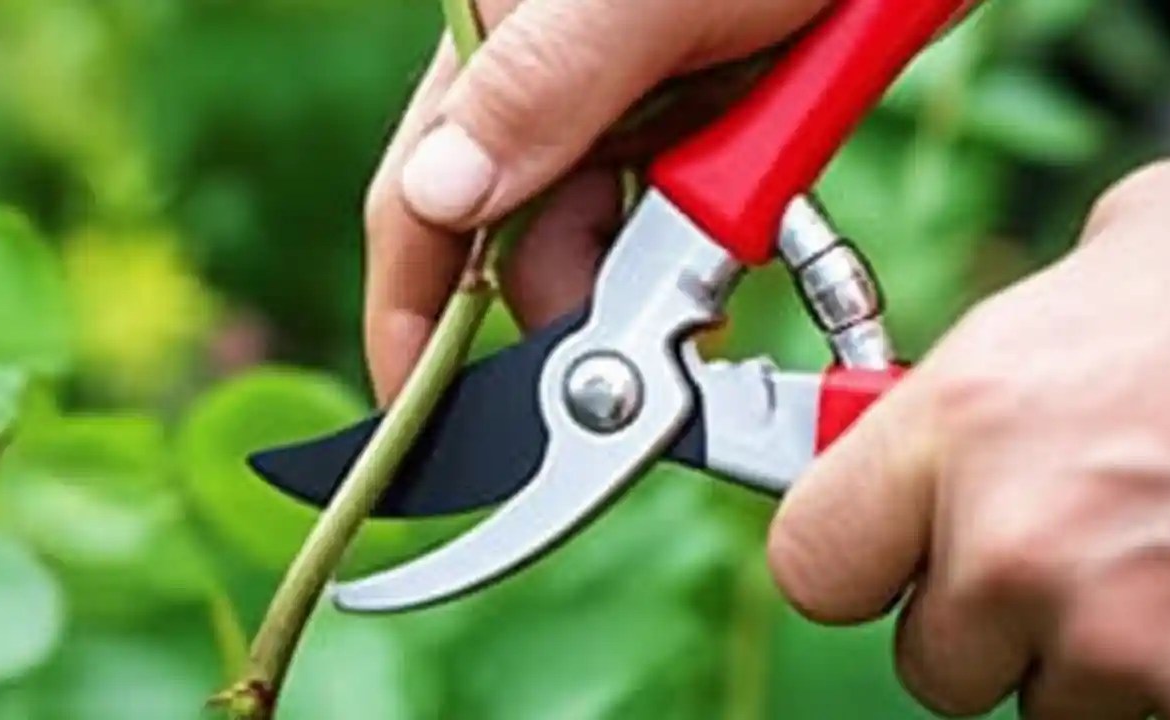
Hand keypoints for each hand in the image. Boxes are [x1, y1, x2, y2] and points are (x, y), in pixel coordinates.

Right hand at [363, 0, 835, 402]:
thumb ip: (542, 86)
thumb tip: (439, 199)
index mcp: (496, 46)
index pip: (419, 204)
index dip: (413, 319)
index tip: (427, 419)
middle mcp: (542, 83)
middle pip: (521, 242)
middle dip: (582, 311)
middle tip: (660, 365)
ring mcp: (620, 104)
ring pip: (608, 240)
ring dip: (665, 280)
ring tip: (723, 288)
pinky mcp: (693, 116)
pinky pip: (684, 213)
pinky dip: (715, 245)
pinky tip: (756, 243)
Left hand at [769, 147, 1169, 718]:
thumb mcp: (1076, 285)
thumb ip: (970, 384)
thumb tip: (907, 417)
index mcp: (959, 423)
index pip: (812, 566)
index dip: (853, 559)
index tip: (883, 549)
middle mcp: (1022, 543)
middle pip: (931, 661)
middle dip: (984, 616)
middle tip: (1056, 545)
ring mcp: (1130, 636)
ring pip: (1050, 703)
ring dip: (1088, 651)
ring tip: (1163, 552)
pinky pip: (1154, 719)